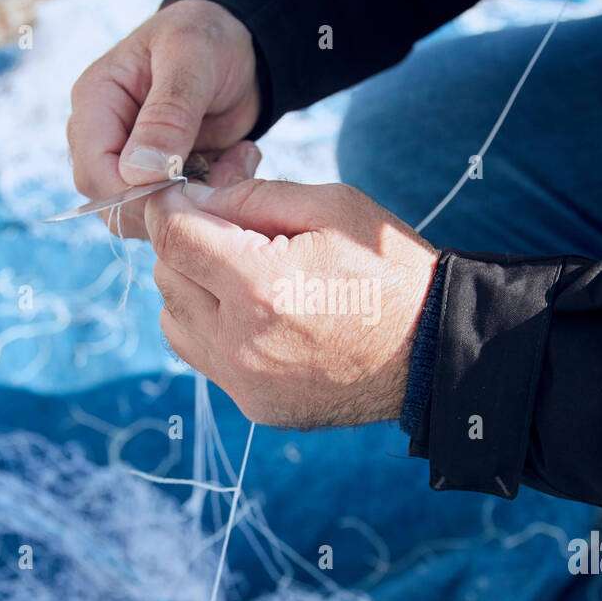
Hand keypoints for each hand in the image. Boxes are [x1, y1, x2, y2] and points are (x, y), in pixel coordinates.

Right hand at [67, 0, 262, 237]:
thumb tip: (137, 172)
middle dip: (171, 203)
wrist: (242, 49)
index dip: (134, 192)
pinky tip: (238, 163)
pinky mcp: (164, 180)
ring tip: (237, 162)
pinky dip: (213, 200)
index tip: (185, 185)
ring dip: (198, 204)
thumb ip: (168, 114)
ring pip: (147, 217)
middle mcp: (106, 138)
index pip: (93, 171)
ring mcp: (132, 163)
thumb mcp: (191, 58)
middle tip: (225, 173)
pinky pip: (179, 213)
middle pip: (114, 203)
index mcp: (96, 102)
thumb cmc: (209, 38)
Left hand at [143, 178, 438, 427]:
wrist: (435, 352)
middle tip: (231, 232)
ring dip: (194, 290)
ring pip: (173, 320)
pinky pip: (203, 356)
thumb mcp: (333, 206)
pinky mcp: (253, 405)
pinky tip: (258, 316)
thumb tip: (194, 199)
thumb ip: (252, 196)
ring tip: (244, 276)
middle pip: (167, 276)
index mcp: (261, 285)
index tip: (187, 195)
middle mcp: (241, 342)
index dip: (171, 204)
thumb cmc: (389, 270)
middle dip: (187, 245)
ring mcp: (244, 382)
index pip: (171, 235)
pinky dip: (214, 329)